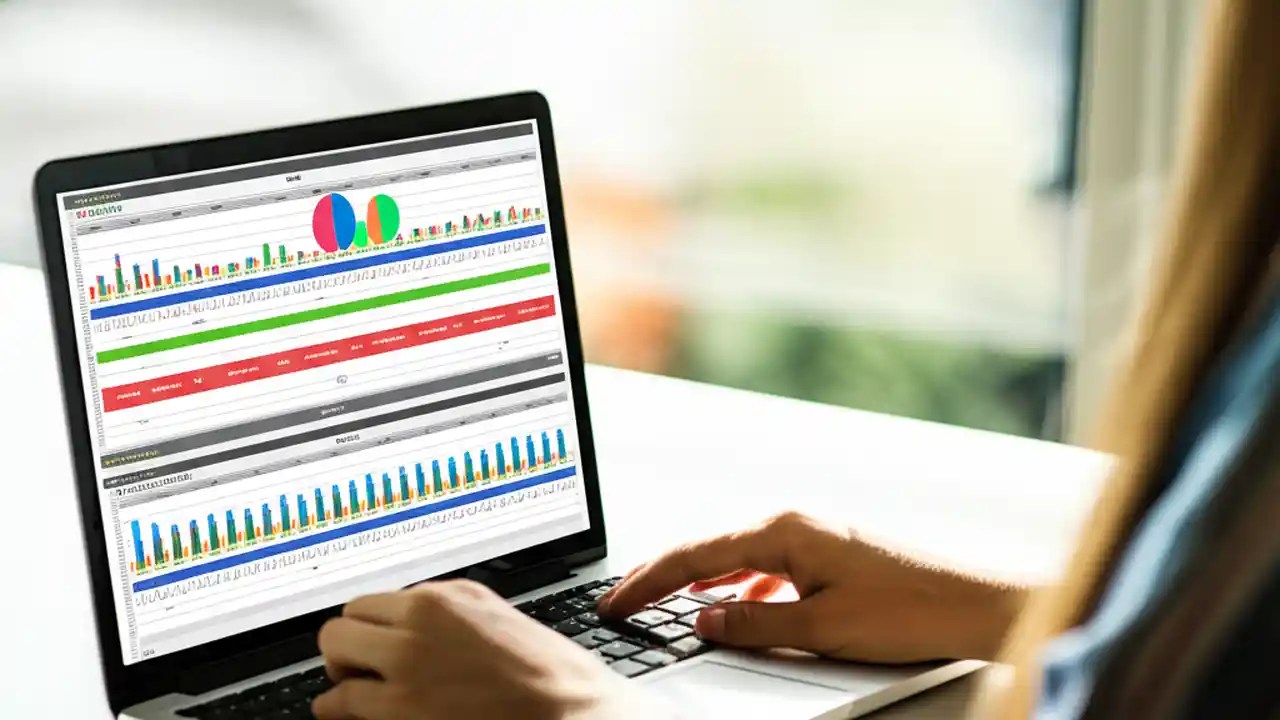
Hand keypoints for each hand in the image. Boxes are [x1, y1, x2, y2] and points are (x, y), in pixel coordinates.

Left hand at [314, 579, 655, 719]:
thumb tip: (410, 630)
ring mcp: (409, 659)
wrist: (572, 712)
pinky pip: (338, 701)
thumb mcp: (497, 621)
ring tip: (358, 694)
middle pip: (347, 618)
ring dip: (340, 674)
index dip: (375, 630)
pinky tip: (355, 718)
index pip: (379, 600)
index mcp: (450, 595)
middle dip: (349, 647)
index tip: (376, 647)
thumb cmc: (549, 677)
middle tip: (362, 671)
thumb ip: (451, 618)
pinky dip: (338, 710)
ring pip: (334, 649)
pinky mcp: (400, 704)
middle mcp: (424, 617)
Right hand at [598, 511, 1026, 662]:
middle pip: (710, 549)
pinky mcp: (831, 552)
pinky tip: (734, 604)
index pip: (696, 556)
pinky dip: (738, 585)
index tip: (615, 602)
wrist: (977, 603)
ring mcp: (814, 535)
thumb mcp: (819, 627)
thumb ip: (752, 625)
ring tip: (663, 603)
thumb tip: (700, 623)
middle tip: (623, 601)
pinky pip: (767, 565)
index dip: (648, 582)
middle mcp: (795, 523)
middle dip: (663, 576)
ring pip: (737, 557)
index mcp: (784, 531)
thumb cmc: (909, 609)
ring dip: (699, 582)